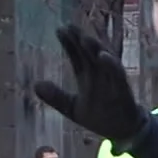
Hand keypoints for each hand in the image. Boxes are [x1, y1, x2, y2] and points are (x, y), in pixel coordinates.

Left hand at [30, 25, 145, 143]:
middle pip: (89, 52)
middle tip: (69, 26)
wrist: (122, 131)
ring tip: (84, 37)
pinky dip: (111, 64)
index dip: (68, 43)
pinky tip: (102, 55)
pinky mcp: (122, 89)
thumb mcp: (72, 108)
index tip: (59, 30)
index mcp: (87, 75)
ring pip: (103, 59)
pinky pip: (117, 74)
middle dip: (80, 39)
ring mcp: (111, 80)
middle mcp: (99, 74)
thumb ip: (56, 97)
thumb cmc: (99, 117)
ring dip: (95, 47)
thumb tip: (35, 85)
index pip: (77, 55)